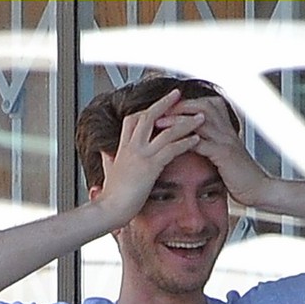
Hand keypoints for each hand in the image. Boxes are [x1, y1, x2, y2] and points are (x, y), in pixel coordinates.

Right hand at [96, 88, 202, 227]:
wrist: (110, 208)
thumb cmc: (111, 194)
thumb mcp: (108, 170)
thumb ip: (108, 158)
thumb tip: (104, 152)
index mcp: (123, 146)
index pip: (133, 118)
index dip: (148, 110)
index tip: (160, 105)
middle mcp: (132, 146)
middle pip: (149, 115)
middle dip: (165, 103)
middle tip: (179, 94)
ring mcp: (141, 154)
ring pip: (165, 130)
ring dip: (185, 122)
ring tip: (200, 117)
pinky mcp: (150, 167)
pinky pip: (171, 149)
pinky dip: (186, 142)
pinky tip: (197, 139)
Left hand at [160, 95, 271, 206]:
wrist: (261, 191)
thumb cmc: (243, 178)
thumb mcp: (227, 157)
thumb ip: (213, 146)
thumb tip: (195, 144)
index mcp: (227, 129)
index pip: (206, 105)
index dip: (186, 104)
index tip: (168, 108)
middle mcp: (227, 131)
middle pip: (201, 105)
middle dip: (180, 106)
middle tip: (160, 111)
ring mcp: (226, 141)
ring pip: (200, 120)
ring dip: (177, 121)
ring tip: (160, 124)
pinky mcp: (224, 155)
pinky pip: (201, 143)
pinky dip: (185, 142)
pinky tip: (172, 144)